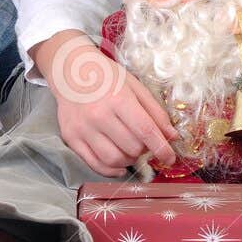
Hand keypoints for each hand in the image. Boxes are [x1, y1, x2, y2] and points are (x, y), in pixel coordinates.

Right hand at [37, 32, 177, 177]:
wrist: (70, 72)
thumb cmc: (107, 77)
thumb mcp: (135, 87)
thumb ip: (155, 112)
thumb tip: (172, 137)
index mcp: (119, 99)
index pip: (145, 131)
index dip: (161, 148)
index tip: (170, 158)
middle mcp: (99, 116)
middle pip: (132, 148)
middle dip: (144, 149)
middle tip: (143, 142)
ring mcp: (83, 129)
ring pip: (114, 160)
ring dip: (129, 161)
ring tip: (130, 150)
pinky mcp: (71, 138)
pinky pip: (95, 164)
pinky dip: (111, 170)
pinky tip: (119, 165)